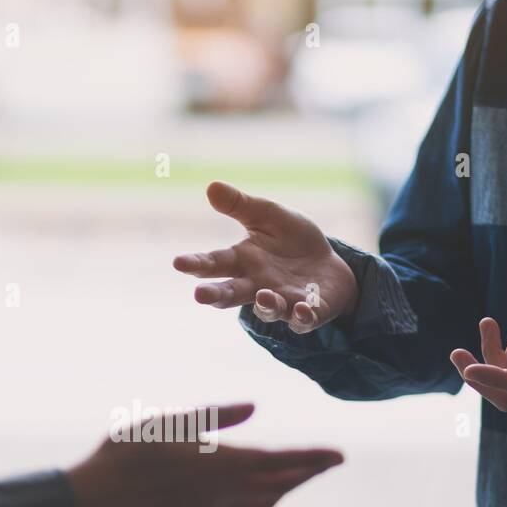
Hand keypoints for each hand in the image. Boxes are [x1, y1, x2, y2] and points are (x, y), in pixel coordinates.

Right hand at [66, 403, 343, 506]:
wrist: (96, 502)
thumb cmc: (125, 453)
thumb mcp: (168, 422)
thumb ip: (213, 417)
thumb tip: (254, 408)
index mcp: (221, 463)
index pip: (281, 461)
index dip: (313, 459)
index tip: (339, 455)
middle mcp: (223, 493)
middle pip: (279, 485)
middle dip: (307, 474)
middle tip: (328, 464)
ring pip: (262, 506)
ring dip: (284, 491)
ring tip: (298, 479)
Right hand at [173, 181, 357, 333]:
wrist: (328, 263)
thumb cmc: (291, 240)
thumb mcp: (268, 216)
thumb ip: (240, 205)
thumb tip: (211, 186)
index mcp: (243, 261)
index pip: (215, 264)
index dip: (196, 264)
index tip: (178, 262)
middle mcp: (257, 285)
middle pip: (232, 294)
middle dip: (216, 295)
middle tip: (199, 295)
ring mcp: (283, 301)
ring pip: (268, 310)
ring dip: (265, 305)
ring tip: (264, 296)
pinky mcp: (309, 312)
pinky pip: (303, 320)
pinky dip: (301, 317)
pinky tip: (300, 310)